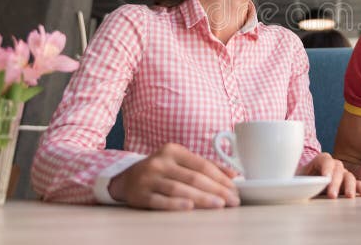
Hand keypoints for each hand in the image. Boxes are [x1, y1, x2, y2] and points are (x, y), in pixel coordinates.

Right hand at [108, 143, 239, 209]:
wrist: (126, 178)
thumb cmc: (161, 170)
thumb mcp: (181, 161)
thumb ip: (207, 166)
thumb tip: (233, 174)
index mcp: (174, 151)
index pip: (202, 165)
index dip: (220, 178)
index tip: (234, 190)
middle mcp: (160, 162)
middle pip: (193, 178)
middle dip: (216, 190)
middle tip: (232, 201)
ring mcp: (149, 178)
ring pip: (179, 189)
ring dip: (202, 198)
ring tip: (219, 205)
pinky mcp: (140, 194)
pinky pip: (160, 200)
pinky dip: (175, 204)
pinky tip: (190, 208)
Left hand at [297, 153, 360, 198]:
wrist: (303, 186)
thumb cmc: (299, 181)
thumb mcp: (294, 179)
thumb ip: (295, 179)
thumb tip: (294, 184)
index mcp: (319, 161)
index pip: (325, 159)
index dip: (326, 167)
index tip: (325, 178)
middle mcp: (332, 166)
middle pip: (338, 168)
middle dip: (335, 182)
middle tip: (332, 195)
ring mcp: (341, 174)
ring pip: (348, 176)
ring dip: (349, 186)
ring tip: (348, 197)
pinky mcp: (347, 184)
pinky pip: (356, 183)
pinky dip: (360, 187)